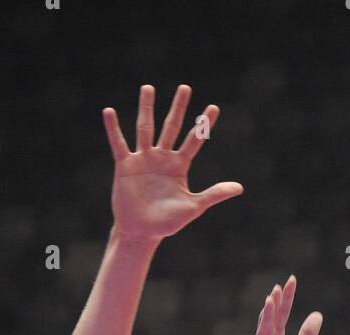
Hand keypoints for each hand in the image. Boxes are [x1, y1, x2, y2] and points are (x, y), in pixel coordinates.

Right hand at [103, 84, 242, 242]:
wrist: (141, 233)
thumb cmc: (167, 223)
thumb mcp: (193, 207)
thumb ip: (214, 194)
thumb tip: (239, 188)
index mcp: (179, 166)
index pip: (194, 140)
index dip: (204, 125)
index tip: (213, 107)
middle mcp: (162, 158)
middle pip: (171, 127)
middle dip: (178, 108)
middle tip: (185, 88)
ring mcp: (143, 160)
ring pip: (145, 128)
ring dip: (146, 108)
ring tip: (148, 87)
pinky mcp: (125, 166)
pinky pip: (119, 144)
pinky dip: (113, 129)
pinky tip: (109, 112)